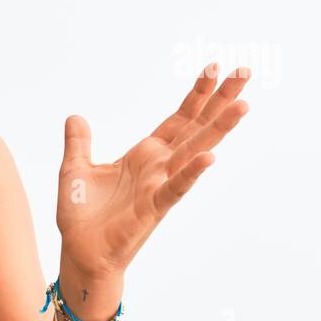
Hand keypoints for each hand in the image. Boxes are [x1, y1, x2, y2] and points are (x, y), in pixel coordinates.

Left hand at [56, 62, 250, 277]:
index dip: (195, 95)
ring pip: (195, 152)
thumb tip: (75, 117)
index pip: (178, 119)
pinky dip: (191, 173)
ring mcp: (160, 187)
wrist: (80, 253)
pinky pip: (176, 188)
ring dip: (218, 129)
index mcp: (145, 155)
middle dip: (220, 101)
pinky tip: (210, 156)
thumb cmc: (82, 216)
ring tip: (243, 106)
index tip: (213, 67)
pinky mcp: (153, 209)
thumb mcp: (74, 170)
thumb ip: (79, 143)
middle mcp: (159, 167)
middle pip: (196, 127)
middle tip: (246, 72)